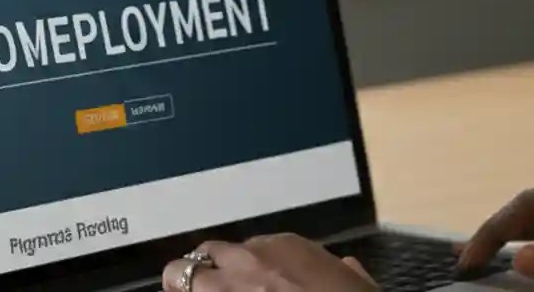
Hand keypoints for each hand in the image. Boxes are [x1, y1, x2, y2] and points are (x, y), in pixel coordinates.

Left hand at [163, 234, 377, 291]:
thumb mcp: (356, 281)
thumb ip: (341, 270)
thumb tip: (346, 267)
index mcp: (285, 246)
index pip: (248, 249)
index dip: (244, 270)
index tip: (250, 287)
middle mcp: (248, 258)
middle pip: (207, 254)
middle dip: (204, 272)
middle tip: (208, 291)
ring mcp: (224, 285)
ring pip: (178, 274)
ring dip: (181, 287)